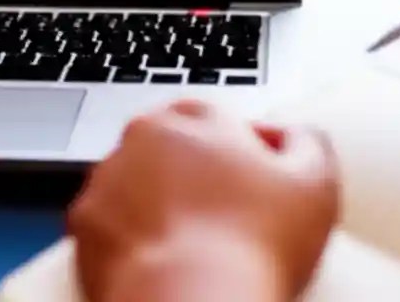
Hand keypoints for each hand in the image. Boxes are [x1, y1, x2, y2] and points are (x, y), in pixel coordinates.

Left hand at [68, 100, 339, 301]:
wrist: (189, 301)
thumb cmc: (255, 244)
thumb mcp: (316, 181)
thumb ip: (307, 141)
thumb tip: (291, 134)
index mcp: (195, 116)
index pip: (216, 121)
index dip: (240, 157)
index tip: (256, 192)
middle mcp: (142, 136)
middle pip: (172, 149)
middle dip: (195, 177)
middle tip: (225, 222)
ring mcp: (106, 177)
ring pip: (137, 182)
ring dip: (158, 203)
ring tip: (192, 246)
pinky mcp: (84, 221)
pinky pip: (111, 222)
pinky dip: (130, 237)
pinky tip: (160, 259)